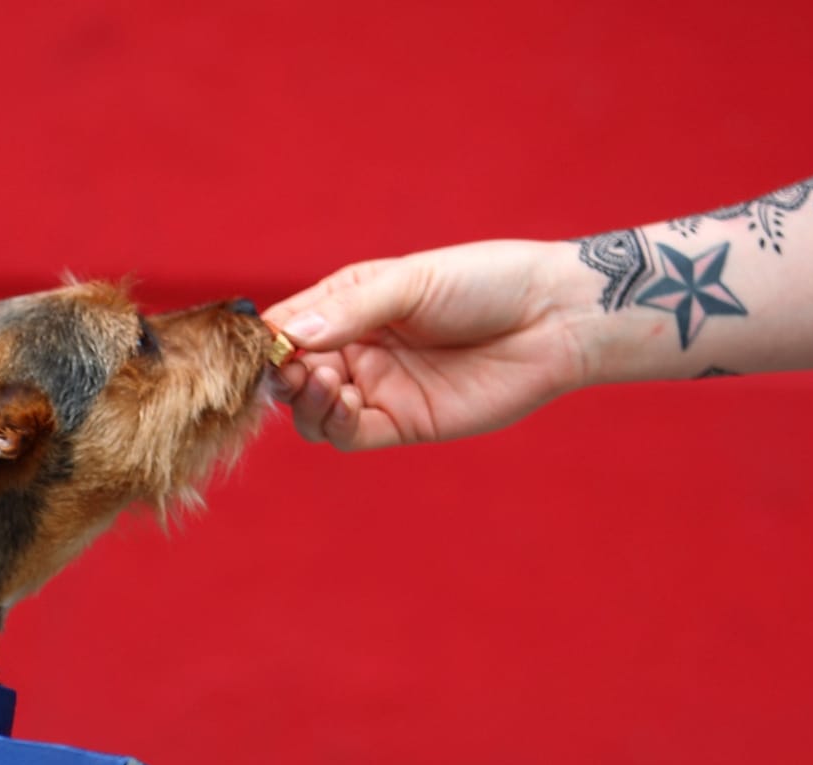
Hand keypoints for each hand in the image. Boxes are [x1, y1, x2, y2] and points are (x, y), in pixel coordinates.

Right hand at [268, 240, 594, 450]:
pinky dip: (330, 422)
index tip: (259, 344)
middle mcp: (357, 349)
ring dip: (302, 399)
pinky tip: (339, 399)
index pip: (290, 326)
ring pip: (311, 410)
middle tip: (291, 366)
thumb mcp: (413, 283)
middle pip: (292, 374)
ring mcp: (377, 389)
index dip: (267, 339)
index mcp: (352, 304)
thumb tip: (291, 336)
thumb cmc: (488, 283)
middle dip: (281, 373)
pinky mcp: (401, 423)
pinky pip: (347, 434)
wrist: (553, 318)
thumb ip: (353, 309)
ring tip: (320, 379)